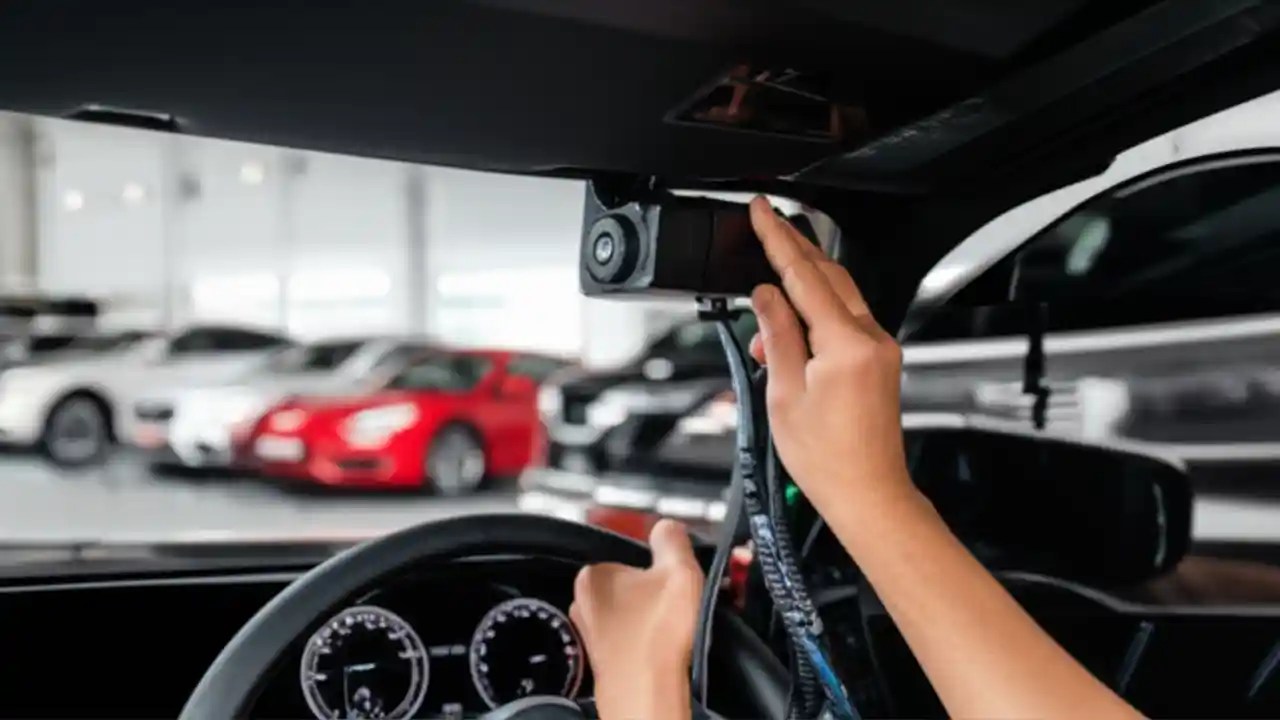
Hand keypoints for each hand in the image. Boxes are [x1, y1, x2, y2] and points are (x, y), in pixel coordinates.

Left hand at [570, 519, 703, 719]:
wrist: (645, 693)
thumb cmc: (656, 635)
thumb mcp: (678, 569)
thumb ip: (671, 538)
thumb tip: (668, 526)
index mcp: (593, 574)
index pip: (632, 557)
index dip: (659, 569)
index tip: (674, 583)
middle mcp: (583, 603)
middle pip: (631, 586)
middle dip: (655, 594)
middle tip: (676, 606)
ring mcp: (591, 634)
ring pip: (632, 614)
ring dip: (652, 619)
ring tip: (671, 630)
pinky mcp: (603, 659)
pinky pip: (631, 639)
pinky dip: (646, 641)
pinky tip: (661, 649)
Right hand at [746, 196, 913, 514]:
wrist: (867, 494)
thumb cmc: (828, 460)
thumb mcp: (784, 393)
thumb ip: (777, 334)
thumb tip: (766, 295)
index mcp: (846, 343)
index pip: (805, 274)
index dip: (778, 238)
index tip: (761, 211)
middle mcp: (871, 339)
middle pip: (828, 275)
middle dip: (793, 251)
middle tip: (765, 226)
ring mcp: (880, 349)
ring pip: (837, 297)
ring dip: (799, 292)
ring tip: (763, 318)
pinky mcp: (880, 362)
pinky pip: (844, 321)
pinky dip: (814, 318)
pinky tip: (788, 337)